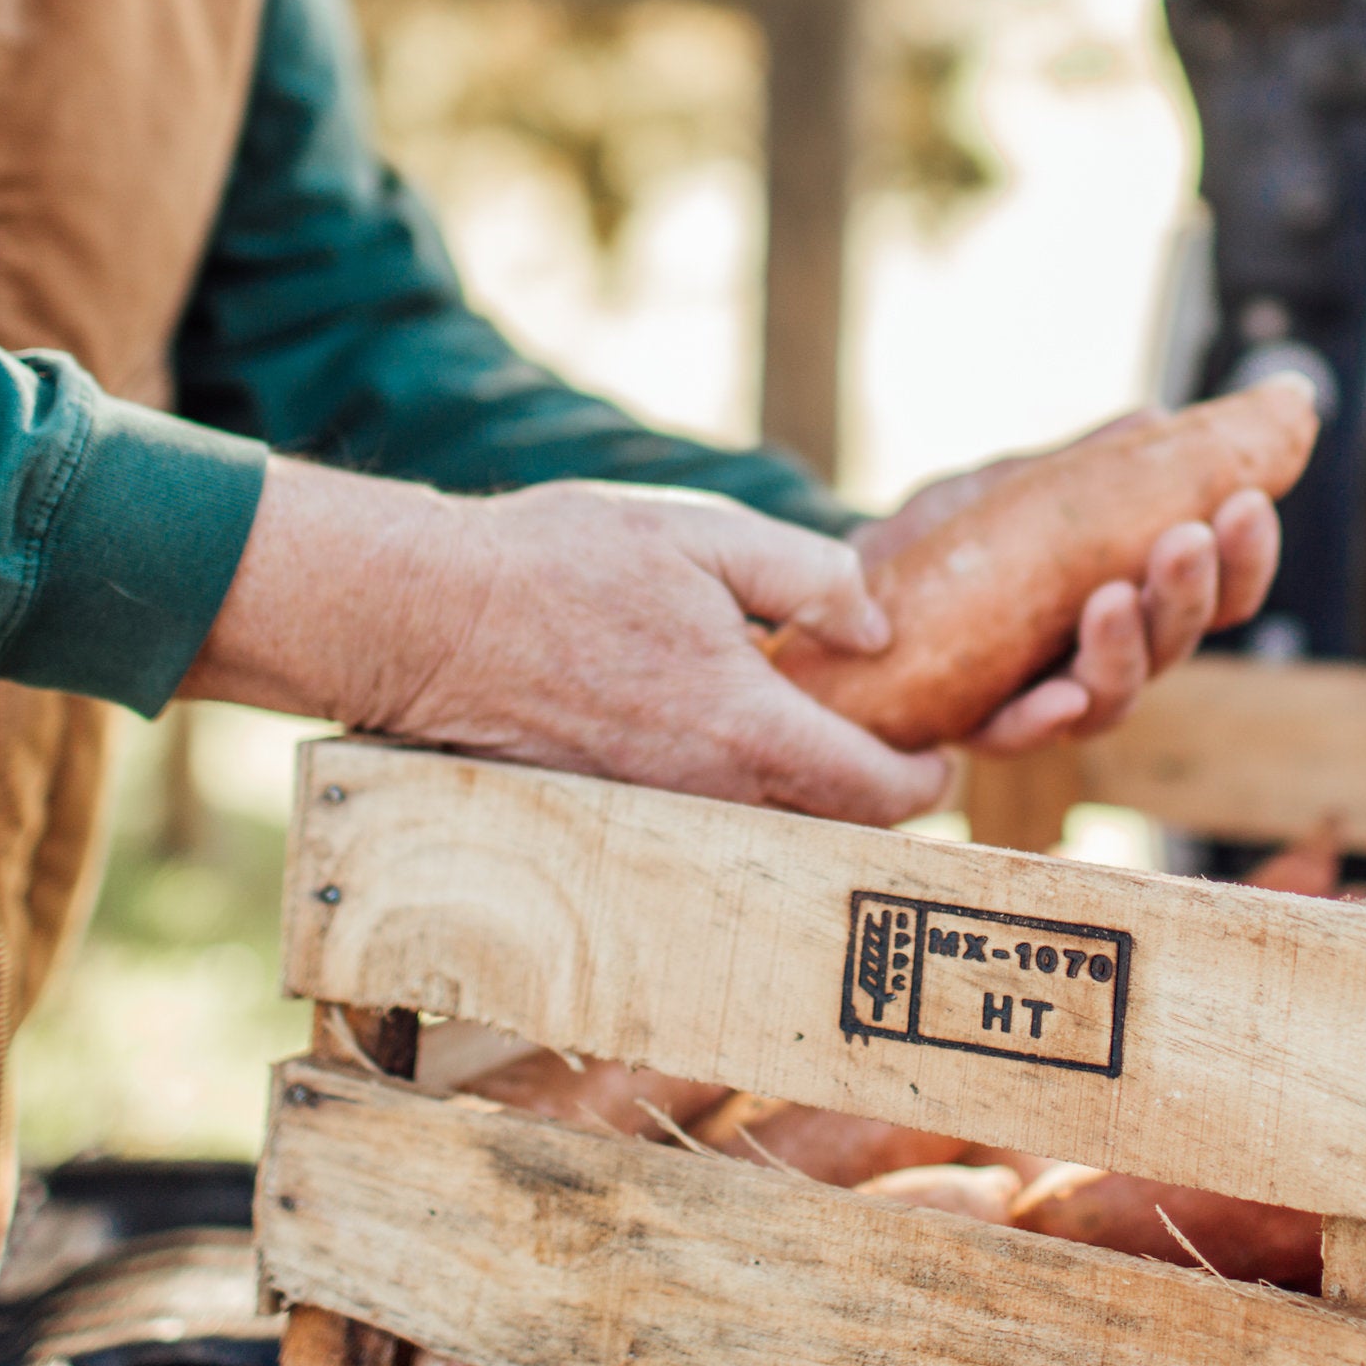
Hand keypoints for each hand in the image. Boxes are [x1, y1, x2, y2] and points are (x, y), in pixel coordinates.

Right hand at [182, 461, 952, 824]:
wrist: (424, 617)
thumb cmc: (558, 563)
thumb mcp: (703, 534)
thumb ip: (806, 576)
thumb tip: (874, 622)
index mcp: (746, 726)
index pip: (876, 792)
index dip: (926, 779)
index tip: (942, 752)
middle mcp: (707, 792)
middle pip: (831, 826)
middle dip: (875, 795)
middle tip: (892, 745)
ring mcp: (654, 815)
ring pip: (768, 831)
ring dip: (805, 797)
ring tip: (817, 738)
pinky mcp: (609, 815)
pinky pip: (702, 824)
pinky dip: (736, 796)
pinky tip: (725, 740)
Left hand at [847, 417, 1284, 757]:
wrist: (857, 580)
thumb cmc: (960, 540)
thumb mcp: (1026, 486)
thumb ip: (1095, 465)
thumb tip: (1161, 415)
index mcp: (1138, 597)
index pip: (1217, 589)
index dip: (1246, 555)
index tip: (1250, 501)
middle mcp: (1105, 655)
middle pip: (1175, 640)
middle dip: (1190, 591)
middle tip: (1188, 538)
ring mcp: (1045, 697)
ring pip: (1111, 694)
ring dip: (1123, 650)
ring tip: (1111, 597)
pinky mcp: (977, 724)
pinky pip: (1018, 735)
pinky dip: (1043, 718)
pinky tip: (1060, 695)